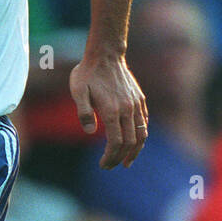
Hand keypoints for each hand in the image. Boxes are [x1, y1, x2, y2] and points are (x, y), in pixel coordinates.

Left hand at [69, 51, 147, 169]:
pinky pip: (144, 122)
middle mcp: (127, 109)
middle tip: (110, 166)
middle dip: (120, 158)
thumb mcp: (78, 91)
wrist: (105, 54)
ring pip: (141, 134)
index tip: (104, 165)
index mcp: (112, 110)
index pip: (116, 142)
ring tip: (127, 162)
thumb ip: (84, 112)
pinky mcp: (140, 99)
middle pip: (129, 142)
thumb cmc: (87, 73)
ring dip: (135, 151)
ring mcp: (136, 104)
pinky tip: (134, 142)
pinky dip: (141, 136)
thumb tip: (89, 132)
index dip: (111, 157)